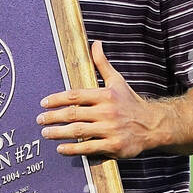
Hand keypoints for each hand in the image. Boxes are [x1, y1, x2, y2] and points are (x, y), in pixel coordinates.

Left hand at [37, 40, 164, 158]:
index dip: (56, 99)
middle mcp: (107, 111)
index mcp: (106, 95)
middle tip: (40, 120)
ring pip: (78, 131)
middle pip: (73, 113)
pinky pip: (88, 147)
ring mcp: (110, 129)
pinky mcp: (114, 145)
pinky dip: (72, 148)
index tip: (44, 103)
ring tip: (46, 133)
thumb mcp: (118, 81)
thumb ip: (103, 64)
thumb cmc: (131, 103)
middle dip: (53, 117)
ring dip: (58, 132)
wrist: (153, 125)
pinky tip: (61, 148)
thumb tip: (96, 44)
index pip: (75, 95)